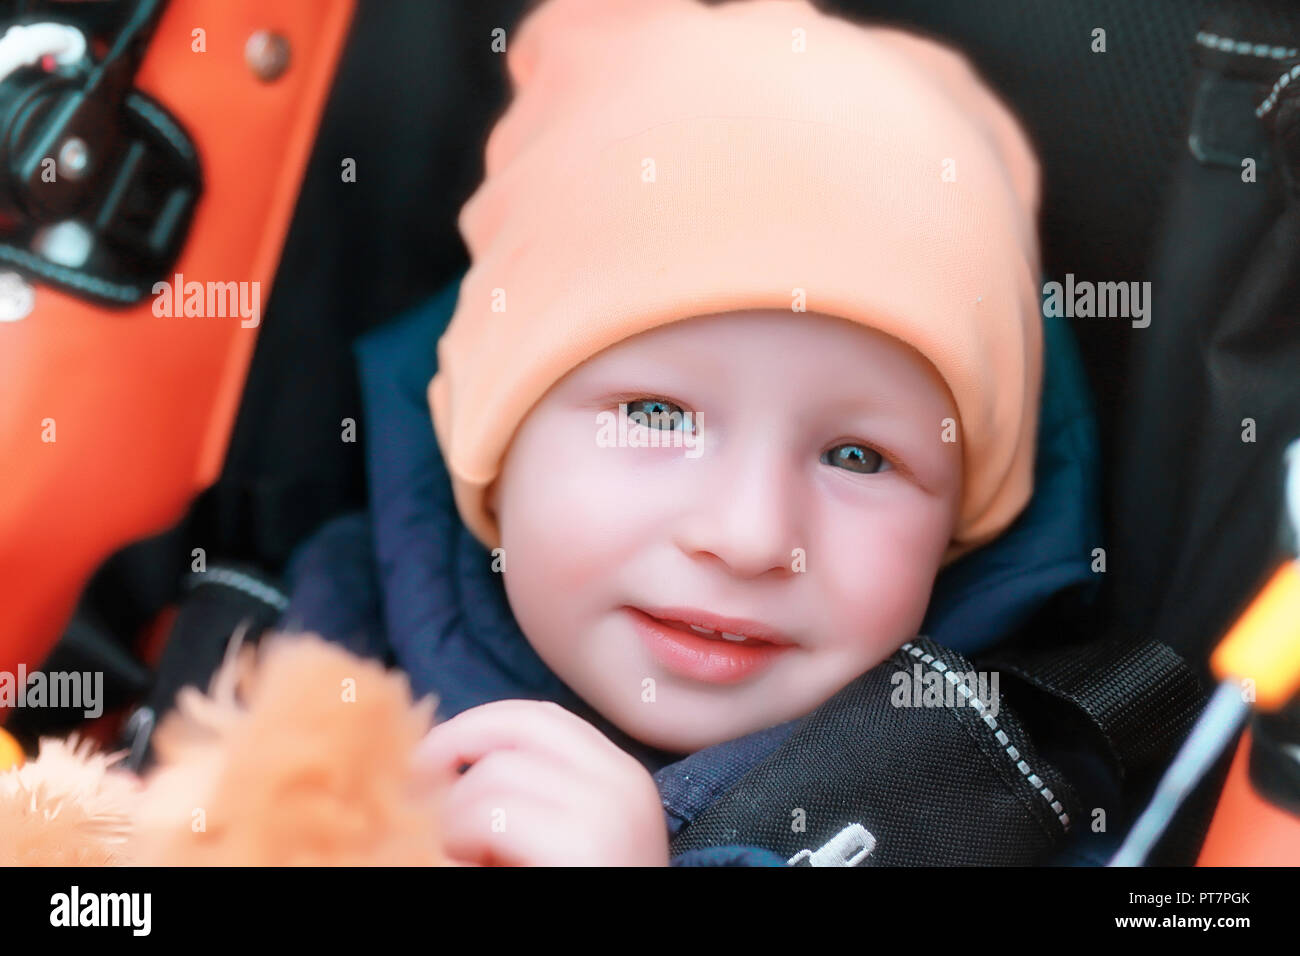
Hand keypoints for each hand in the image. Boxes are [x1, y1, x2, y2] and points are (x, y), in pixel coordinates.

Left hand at [415, 699, 669, 865]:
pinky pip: (490, 815)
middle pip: (515, 729)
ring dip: (457, 816)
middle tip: (419, 801)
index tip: (431, 758)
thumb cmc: (570, 889)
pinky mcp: (582, 845)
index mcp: (621, 777)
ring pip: (493, 773)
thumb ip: (522, 798)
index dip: (475, 727)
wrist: (621, 955)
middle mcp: (621, 783)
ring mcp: (606, 811)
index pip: (539, 718)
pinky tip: (472, 867)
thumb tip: (439, 762)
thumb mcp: (558, 837)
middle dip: (454, 758)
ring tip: (463, 858)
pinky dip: (462, 839)